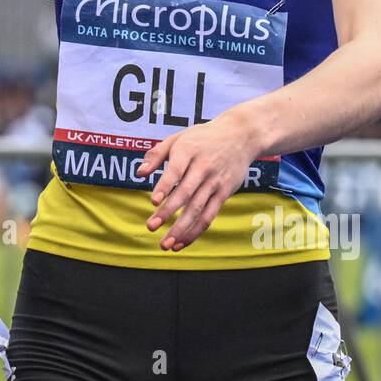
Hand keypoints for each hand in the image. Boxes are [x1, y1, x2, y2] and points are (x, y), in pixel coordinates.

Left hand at [136, 112, 258, 251]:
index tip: (153, 202)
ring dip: (181, 229)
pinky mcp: (224, 193)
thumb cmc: (202, 138)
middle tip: (150, 227)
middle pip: (185, 193)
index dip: (165, 186)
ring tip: (166, 244)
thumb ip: (157, 154)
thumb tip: (139, 173)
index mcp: (189, 151)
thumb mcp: (179, 138)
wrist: (241, 136)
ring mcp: (215, 182)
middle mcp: (203, 168)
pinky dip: (195, 231)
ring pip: (198, 209)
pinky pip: (209, 216)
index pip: (176, 171)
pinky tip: (181, 243)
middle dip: (168, 212)